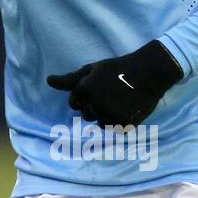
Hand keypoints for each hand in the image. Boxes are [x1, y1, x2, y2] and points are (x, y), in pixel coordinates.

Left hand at [47, 40, 182, 127]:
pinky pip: (112, 129)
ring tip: (119, 100)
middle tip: (111, 92)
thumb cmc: (118, 68)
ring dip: (106, 115)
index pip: (74, 103)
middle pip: (85, 114)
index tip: (99, 87)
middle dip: (95, 105)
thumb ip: (69, 79)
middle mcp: (94, 105)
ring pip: (99, 123)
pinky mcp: (121, 126)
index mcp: (84, 91)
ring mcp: (108, 116)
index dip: (85, 95)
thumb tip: (48, 81)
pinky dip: (117, 121)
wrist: (149, 73)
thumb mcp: (92, 69)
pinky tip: (126, 108)